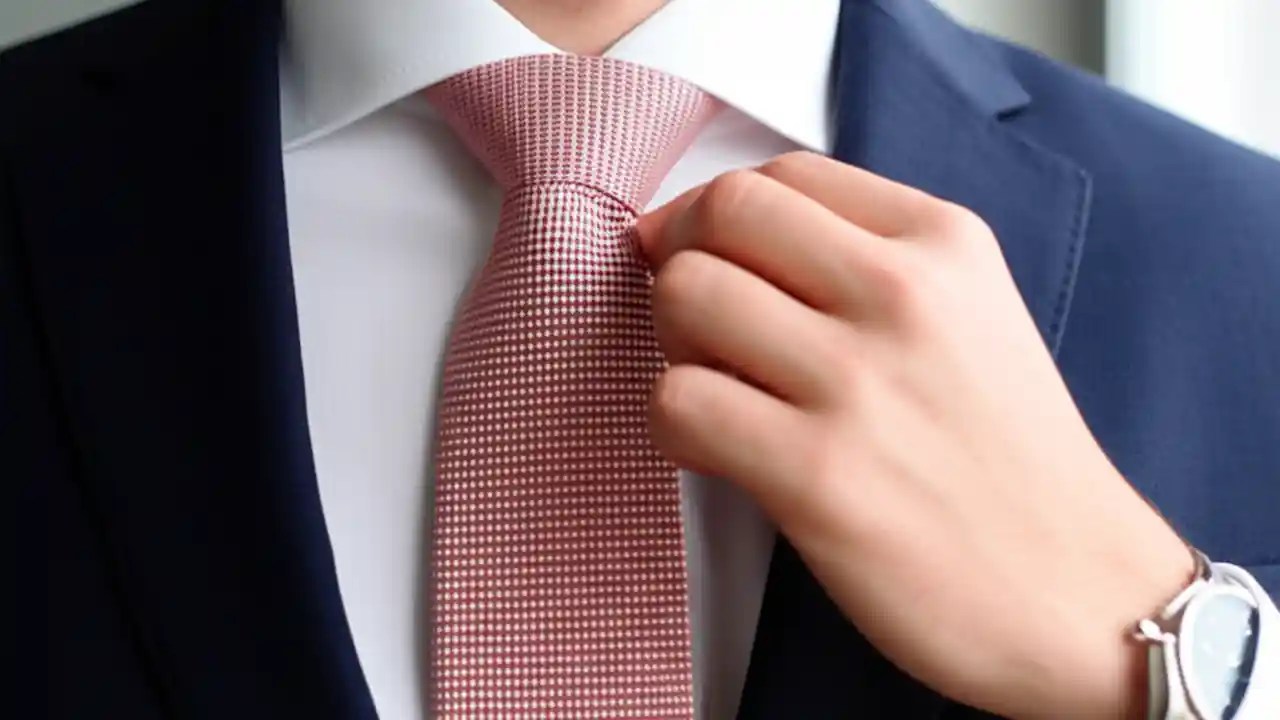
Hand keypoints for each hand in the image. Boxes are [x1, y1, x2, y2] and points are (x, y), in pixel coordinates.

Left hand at [635, 152, 1195, 718]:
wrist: (1081, 595)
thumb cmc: (1012, 462)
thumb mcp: (974, 317)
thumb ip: (870, 262)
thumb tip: (726, 239)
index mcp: (943, 242)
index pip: (783, 174)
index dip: (713, 211)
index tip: (699, 252)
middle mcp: (902, 294)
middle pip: (723, 212)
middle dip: (683, 260)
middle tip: (699, 326)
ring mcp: (858, 382)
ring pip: (687, 294)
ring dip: (672, 343)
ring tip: (714, 388)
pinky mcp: (817, 474)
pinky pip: (679, 401)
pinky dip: (672, 423)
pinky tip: (712, 450)